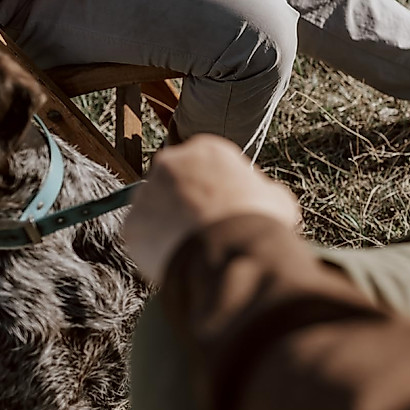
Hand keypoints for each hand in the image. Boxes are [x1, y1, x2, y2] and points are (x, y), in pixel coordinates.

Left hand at [121, 135, 302, 285]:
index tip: (225, 208)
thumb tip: (266, 198)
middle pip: (175, 183)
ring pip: (156, 210)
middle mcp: (170, 162)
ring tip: (194, 250)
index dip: (218, 189)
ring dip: (169, 225)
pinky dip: (157, 249)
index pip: (206, 165)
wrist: (231, 252)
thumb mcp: (277, 198)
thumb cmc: (258, 221)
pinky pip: (143, 237)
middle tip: (207, 229)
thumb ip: (262, 191)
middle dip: (187, 203)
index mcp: (206, 149)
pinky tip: (179, 260)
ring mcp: (146, 192)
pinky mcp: (132, 224)